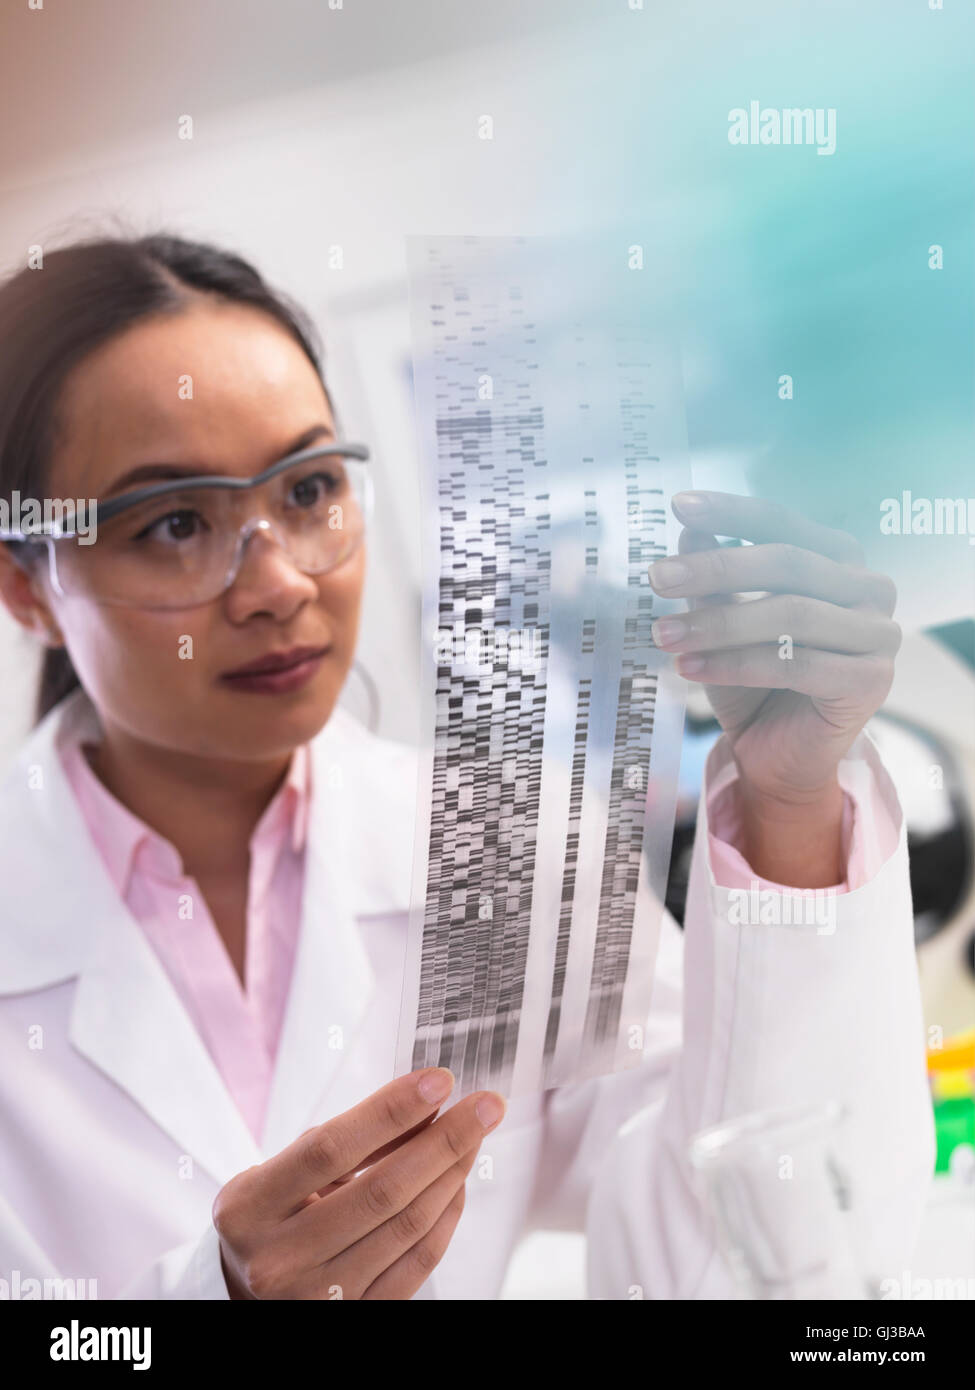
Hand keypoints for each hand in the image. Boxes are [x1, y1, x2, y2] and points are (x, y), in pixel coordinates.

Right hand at [213, 1068, 504, 1299]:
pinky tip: (457, 1183)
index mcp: (248, 1209)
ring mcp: (315, 1299)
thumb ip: (347, 1140)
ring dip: (452, 1174)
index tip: (438, 1081)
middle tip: (486, 1106)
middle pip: (381, 1191)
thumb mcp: (284, 1169)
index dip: (389, 1111)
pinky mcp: (352, 1320)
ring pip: (407, 1228)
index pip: (329, 1150)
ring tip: (474, 1137)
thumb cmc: (271, 1215)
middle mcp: (278, 1260)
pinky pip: (417, 1265)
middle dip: (444, 1141)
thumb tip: (425, 1104)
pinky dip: (446, 1218)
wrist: (248, 1293)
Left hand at [648, 491, 900, 883]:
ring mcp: (880, 634)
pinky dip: (736, 664)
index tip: (680, 506)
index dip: (732, 513)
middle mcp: (870, 588)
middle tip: (657, 578)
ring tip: (664, 635)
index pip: (785, 524)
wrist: (777, 758)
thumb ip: (715, 579)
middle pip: (788, 565)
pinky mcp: (873, 681)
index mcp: (839, 560)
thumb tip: (689, 528)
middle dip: (715, 568)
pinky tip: (689, 669)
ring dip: (718, 623)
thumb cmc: (752, 684)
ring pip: (791, 613)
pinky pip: (797, 664)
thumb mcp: (723, 624)